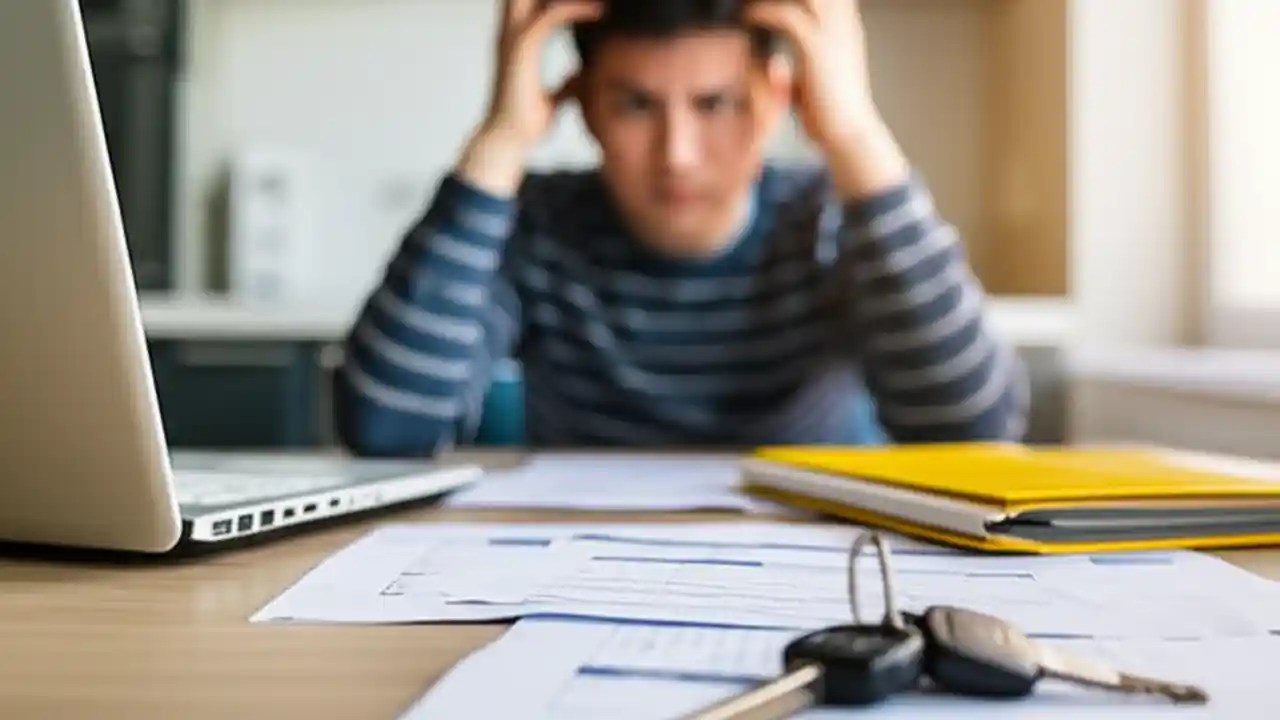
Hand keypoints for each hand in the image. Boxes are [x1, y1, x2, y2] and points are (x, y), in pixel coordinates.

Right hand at [458, 0, 602, 194]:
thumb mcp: (554, 101)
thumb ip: (567, 87)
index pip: (536, 6)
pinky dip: (574, 9)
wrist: (508, 141)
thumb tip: (582, 79)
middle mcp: (512, 37)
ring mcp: (514, 41)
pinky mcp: (522, 51)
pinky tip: (597, 11)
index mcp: (520, 45)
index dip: (562, 0)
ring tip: (597, 2)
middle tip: (590, 1)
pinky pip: (549, 18)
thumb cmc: (526, 124)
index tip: (596, 4)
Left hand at [745, 0, 908, 199]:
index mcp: (847, 32)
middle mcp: (844, 27)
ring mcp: (833, 36)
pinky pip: (786, 16)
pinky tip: (749, 17)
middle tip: (762, 1)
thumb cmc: (830, 115)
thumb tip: (774, 65)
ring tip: (753, 5)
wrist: (848, 133)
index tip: (774, 1)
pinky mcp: (817, 49)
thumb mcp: (811, 84)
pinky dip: (763, 12)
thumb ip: (794, 70)